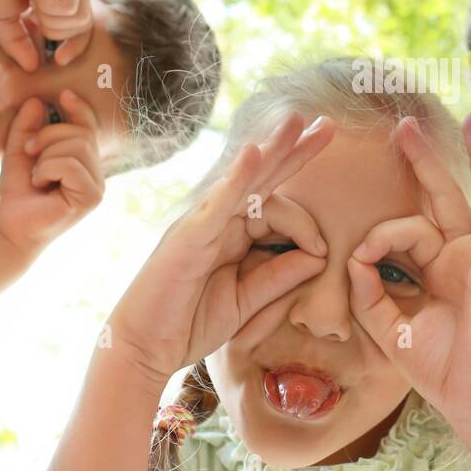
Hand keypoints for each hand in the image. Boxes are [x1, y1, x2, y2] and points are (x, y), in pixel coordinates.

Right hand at [0, 0, 94, 71]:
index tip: (59, 60)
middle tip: (32, 9)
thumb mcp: (4, 21)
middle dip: (53, 30)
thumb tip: (32, 68)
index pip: (82, 30)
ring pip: (78, 20)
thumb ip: (19, 44)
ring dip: (48, 16)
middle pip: (82, 29)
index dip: (74, 48)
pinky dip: (46, 3)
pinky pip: (69, 6)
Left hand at [0, 92, 104, 253]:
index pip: (89, 127)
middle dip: (49, 136)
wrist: (9, 227)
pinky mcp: (91, 197)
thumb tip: (38, 100)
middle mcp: (96, 172)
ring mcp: (97, 186)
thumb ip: (27, 127)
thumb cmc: (17, 192)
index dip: (79, 109)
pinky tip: (40, 184)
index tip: (63, 95)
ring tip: (36, 175)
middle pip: (81, 133)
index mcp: (83, 161)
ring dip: (46, 156)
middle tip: (29, 153)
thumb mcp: (18, 152)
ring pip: (77, 146)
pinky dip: (48, 168)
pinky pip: (71, 165)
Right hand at [107, 112, 335, 380]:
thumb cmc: (190, 323)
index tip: (323, 251)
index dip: (306, 226)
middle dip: (295, 150)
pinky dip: (237, 178)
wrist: (143, 348)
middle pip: (263, 177)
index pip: (277, 210)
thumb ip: (281, 277)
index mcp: (232, 233)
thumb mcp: (247, 301)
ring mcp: (202, 222)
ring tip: (299, 122)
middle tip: (327, 124)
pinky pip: (218, 202)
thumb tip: (320, 255)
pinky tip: (254, 155)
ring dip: (273, 149)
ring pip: (244, 179)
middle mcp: (218, 219)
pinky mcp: (189, 235)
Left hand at [348, 112, 470, 432]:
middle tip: (404, 125)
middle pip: (444, 195)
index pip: (403, 229)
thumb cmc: (444, 370)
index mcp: (438, 266)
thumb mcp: (390, 329)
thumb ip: (368, 293)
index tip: (360, 258)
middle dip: (424, 159)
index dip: (376, 239)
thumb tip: (355, 255)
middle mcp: (464, 255)